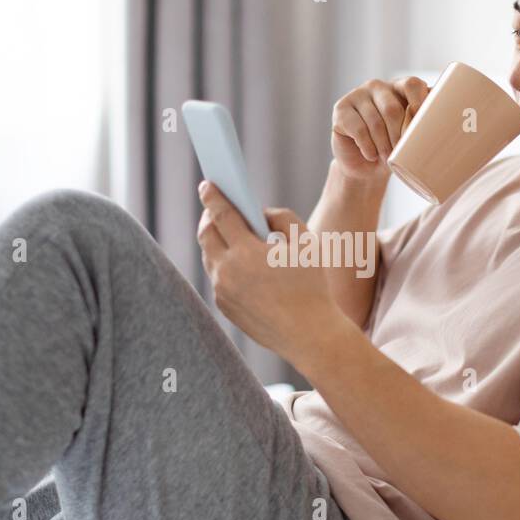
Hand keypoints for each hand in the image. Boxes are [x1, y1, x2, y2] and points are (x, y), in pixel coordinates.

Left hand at [196, 180, 342, 360]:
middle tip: (217, 207)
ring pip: (210, 257)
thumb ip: (281, 217)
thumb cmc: (312, 286)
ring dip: (216, 241)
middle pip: (207, 235)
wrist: (310, 335)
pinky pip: (218, 278)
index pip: (221, 215)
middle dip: (210, 217)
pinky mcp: (225, 307)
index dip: (213, 196)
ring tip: (226, 231)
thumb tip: (260, 214)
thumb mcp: (306, 242)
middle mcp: (227, 272)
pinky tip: (236, 259)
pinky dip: (224, 264)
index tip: (207, 184)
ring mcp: (223, 292)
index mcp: (246, 253)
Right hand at [331, 75, 430, 182]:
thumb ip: (430, 121)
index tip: (426, 124)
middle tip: (400, 153)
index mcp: (399, 87)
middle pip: (392, 108)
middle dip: (399, 136)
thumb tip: (460, 120)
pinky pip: (358, 129)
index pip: (412, 84)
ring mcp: (357, 96)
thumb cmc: (395, 149)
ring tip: (386, 158)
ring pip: (375, 122)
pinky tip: (370, 155)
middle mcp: (377, 86)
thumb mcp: (414, 135)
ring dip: (384, 145)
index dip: (420, 102)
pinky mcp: (340, 109)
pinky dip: (367, 147)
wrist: (366, 166)